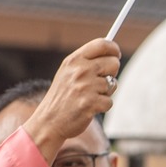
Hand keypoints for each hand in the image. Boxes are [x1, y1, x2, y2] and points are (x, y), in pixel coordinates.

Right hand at [20, 39, 120, 162]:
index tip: (116, 54)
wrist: (48, 122)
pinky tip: (89, 108)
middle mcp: (80, 71)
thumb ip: (86, 62)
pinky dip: (102, 107)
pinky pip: (109, 101)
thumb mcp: (67, 73)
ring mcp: (86, 87)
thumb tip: (113, 54)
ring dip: (105, 93)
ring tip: (89, 97)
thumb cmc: (61, 97)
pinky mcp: (91, 103)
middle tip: (99, 82)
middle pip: (114, 63)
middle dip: (111, 73)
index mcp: (74, 60)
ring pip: (113, 84)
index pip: (102, 44)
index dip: (113, 48)